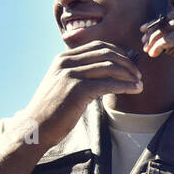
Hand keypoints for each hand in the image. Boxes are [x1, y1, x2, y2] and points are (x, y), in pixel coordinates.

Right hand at [20, 40, 142, 148]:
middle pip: (107, 53)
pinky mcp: (78, 90)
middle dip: (127, 63)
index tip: (130, 64)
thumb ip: (79, 74)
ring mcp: (71, 75)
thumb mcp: (62, 83)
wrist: (35, 127)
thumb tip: (106, 72)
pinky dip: (125, 86)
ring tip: (139, 83)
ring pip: (110, 67)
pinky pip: (109, 84)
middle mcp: (67, 62)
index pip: (98, 46)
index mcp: (63, 58)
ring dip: (129, 74)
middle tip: (138, 74)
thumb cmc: (52, 110)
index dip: (119, 53)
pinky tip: (134, 90)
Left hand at [141, 14, 173, 103]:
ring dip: (155, 36)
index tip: (147, 33)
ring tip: (147, 48)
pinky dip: (159, 44)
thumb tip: (160, 39)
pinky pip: (172, 38)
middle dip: (156, 27)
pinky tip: (154, 54)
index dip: (162, 23)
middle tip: (144, 40)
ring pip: (172, 26)